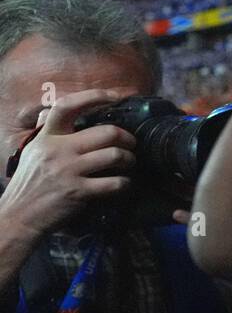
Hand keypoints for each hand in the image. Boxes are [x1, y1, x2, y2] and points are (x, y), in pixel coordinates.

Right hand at [0, 89, 135, 240]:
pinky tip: (124, 183)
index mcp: (46, 137)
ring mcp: (68, 171)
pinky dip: (125, 183)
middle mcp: (58, 150)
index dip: (94, 96)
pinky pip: (115, 183)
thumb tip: (47, 110)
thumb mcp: (33, 151)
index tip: (116, 96)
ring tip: (129, 163)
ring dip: (130, 160)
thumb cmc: (29, 183)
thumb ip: (45, 131)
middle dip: (127, 138)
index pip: (67, 106)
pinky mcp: (78, 192)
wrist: (19, 216)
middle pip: (107, 132)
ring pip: (116, 155)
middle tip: (132, 144)